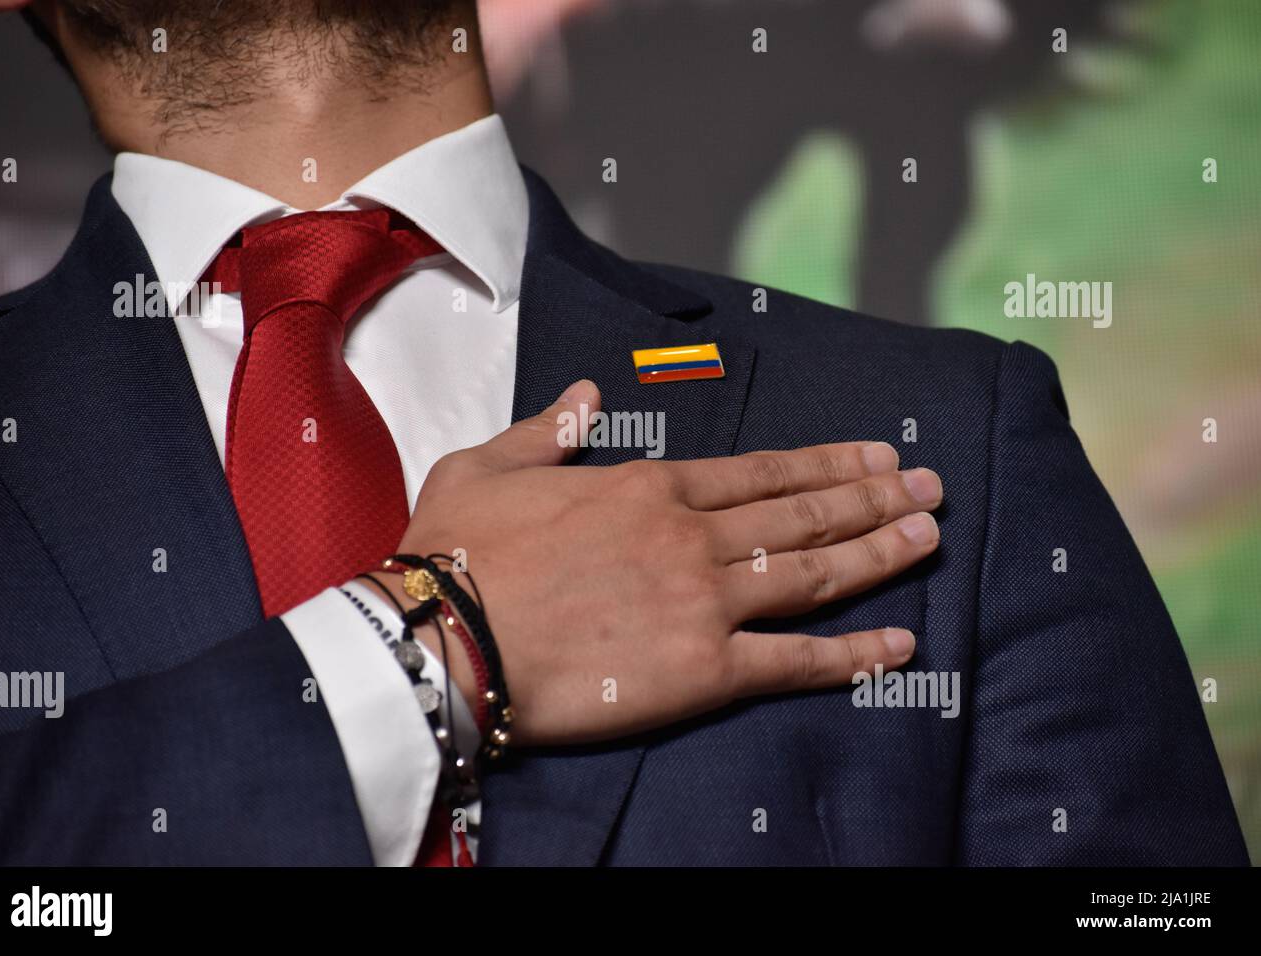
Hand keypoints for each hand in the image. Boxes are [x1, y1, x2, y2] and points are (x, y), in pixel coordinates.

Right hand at [378, 379, 942, 746]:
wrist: (444, 638)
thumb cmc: (456, 552)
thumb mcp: (486, 465)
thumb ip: (547, 429)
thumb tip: (584, 394)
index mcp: (648, 487)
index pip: (759, 472)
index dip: (825, 464)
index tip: (875, 457)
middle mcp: (692, 537)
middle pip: (802, 515)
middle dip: (873, 500)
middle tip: (931, 490)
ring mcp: (705, 602)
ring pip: (813, 573)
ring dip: (879, 555)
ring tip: (930, 538)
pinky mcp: (704, 669)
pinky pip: (795, 661)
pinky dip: (853, 654)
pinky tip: (900, 647)